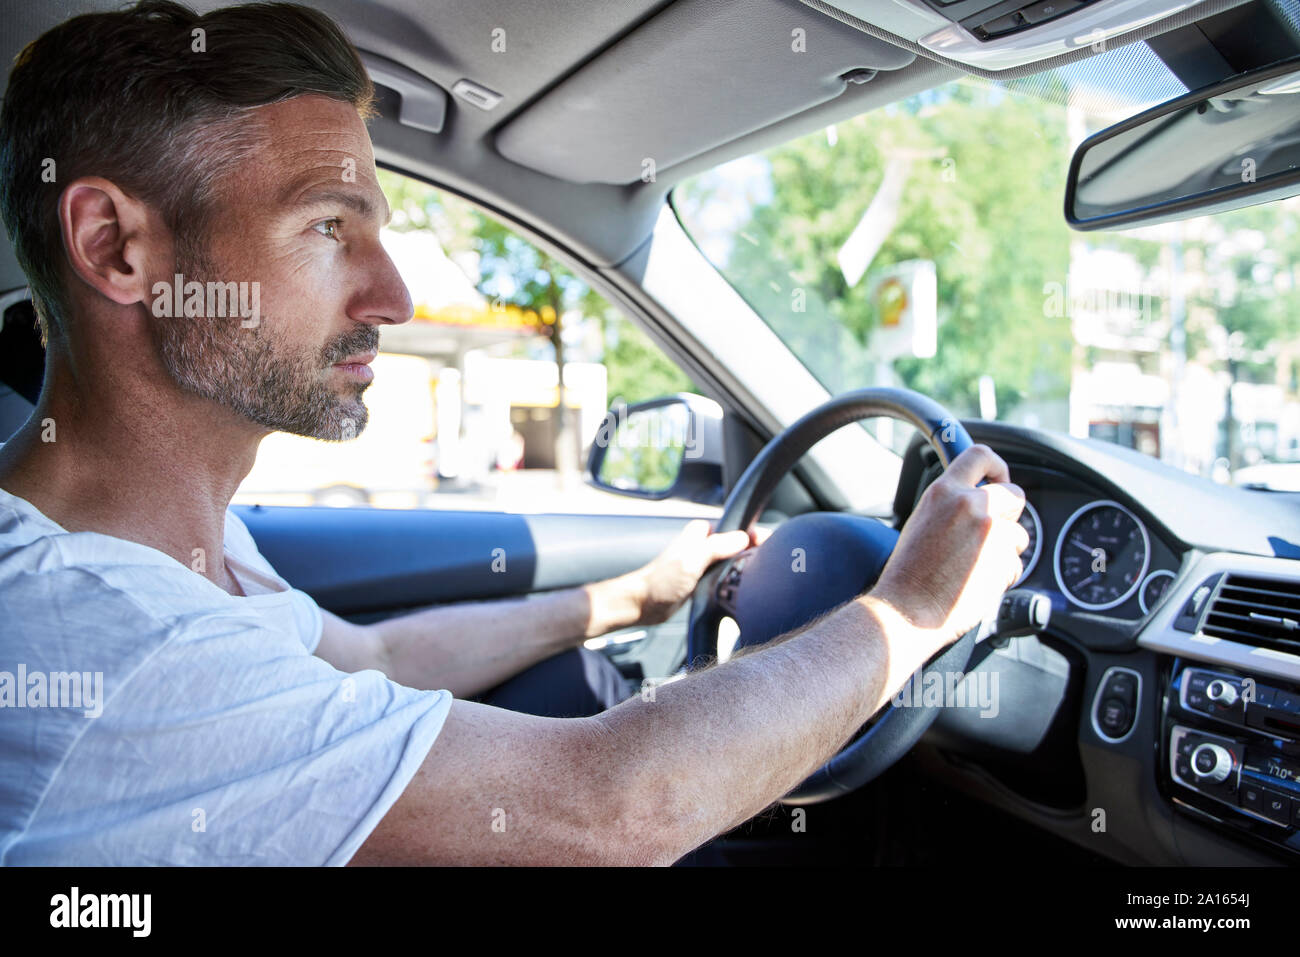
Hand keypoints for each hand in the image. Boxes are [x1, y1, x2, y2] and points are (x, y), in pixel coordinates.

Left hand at [627, 519, 760, 625]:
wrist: (644, 604)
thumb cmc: (660, 582)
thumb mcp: (691, 561)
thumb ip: (716, 547)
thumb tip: (743, 538)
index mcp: (701, 532)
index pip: (735, 528)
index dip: (753, 535)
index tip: (768, 544)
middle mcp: (704, 544)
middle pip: (738, 544)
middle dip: (753, 551)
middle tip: (767, 562)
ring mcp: (705, 562)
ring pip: (734, 560)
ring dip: (744, 567)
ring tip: (758, 575)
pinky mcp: (704, 579)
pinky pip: (727, 575)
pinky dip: (736, 580)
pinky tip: (744, 587)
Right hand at [870, 445, 1027, 648]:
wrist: (906, 610)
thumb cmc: (908, 575)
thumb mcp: (922, 522)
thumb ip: (951, 506)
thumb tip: (978, 502)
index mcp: (944, 492)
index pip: (979, 455)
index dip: (997, 465)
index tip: (1000, 477)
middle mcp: (970, 505)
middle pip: (1014, 494)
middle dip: (1008, 514)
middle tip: (991, 532)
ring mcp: (991, 532)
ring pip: (1018, 534)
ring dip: (1004, 550)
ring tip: (973, 568)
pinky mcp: (1004, 559)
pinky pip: (1015, 564)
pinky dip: (1002, 575)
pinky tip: (976, 584)